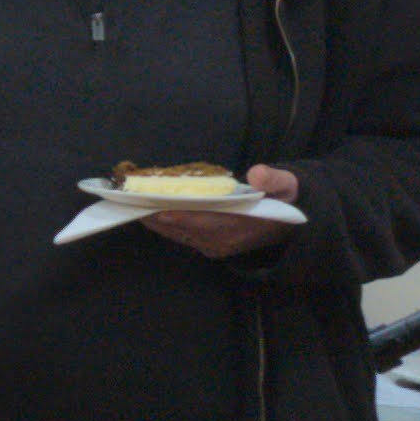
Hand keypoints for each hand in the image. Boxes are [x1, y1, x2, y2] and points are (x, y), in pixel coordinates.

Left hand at [146, 165, 298, 258]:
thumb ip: (275, 179)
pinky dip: (164, 224)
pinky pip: (181, 235)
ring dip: (155, 221)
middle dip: (157, 216)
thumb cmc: (283, 199)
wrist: (288, 224)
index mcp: (244, 227)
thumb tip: (258, 173)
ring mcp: (215, 246)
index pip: (207, 223)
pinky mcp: (208, 247)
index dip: (181, 217)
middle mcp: (225, 241)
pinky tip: (146, 211)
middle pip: (184, 229)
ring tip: (131, 205)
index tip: (158, 209)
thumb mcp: (288, 186)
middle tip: (131, 202)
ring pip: (178, 234)